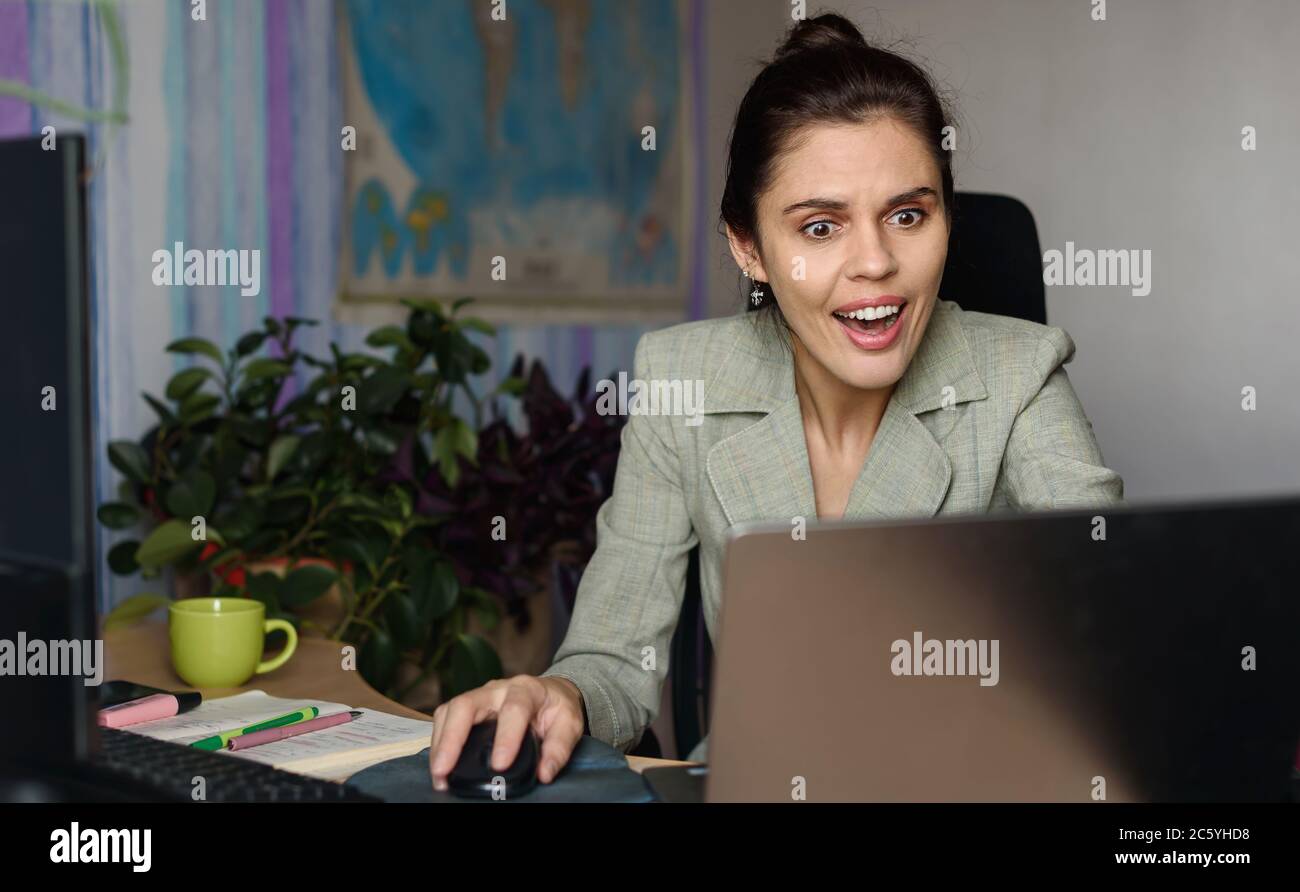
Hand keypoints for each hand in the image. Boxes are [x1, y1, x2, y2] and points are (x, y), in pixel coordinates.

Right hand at [428, 675, 584, 791]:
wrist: (551, 692)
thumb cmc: (557, 708)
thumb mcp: (570, 724)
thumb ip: (559, 748)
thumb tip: (544, 773)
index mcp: (527, 690)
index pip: (514, 709)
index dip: (506, 737)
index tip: (500, 765)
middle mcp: (498, 689)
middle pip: (467, 704)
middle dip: (452, 738)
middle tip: (444, 769)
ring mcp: (480, 696)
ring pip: (450, 710)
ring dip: (440, 742)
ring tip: (438, 774)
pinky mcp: (468, 706)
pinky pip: (446, 717)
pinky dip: (439, 741)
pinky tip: (439, 764)